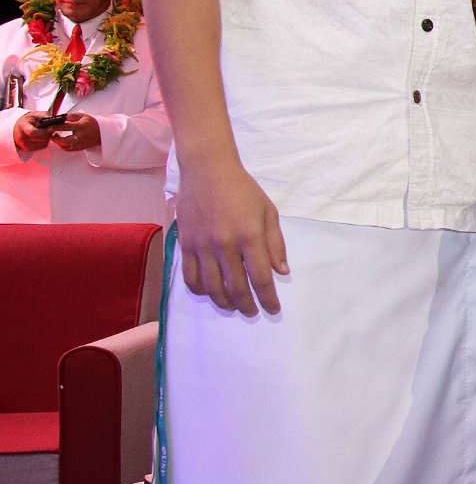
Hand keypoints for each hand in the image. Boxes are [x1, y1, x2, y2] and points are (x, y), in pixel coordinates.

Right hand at [12, 116, 55, 154]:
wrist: (18, 127)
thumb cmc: (28, 120)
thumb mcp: (35, 114)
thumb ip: (44, 115)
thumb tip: (53, 118)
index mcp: (23, 127)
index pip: (33, 132)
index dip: (44, 131)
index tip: (49, 127)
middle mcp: (22, 137)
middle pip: (42, 138)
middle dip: (48, 133)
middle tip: (51, 129)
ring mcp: (24, 144)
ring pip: (44, 143)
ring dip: (48, 137)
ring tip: (46, 132)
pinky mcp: (28, 149)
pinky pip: (42, 146)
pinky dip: (45, 141)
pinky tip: (43, 136)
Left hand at [51, 113, 100, 152]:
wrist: (103, 133)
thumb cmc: (92, 123)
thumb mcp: (82, 116)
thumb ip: (71, 116)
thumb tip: (60, 117)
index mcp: (81, 127)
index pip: (66, 127)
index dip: (55, 127)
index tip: (48, 127)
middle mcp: (80, 137)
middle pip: (64, 141)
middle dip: (54, 138)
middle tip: (50, 134)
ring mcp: (80, 144)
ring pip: (64, 146)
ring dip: (58, 142)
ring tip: (55, 136)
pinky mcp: (79, 148)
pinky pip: (68, 149)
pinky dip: (62, 145)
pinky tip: (61, 141)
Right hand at [175, 155, 288, 315]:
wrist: (207, 171)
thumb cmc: (243, 190)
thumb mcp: (268, 212)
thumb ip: (275, 243)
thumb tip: (282, 272)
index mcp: (249, 236)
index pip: (260, 277)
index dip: (268, 298)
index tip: (273, 309)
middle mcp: (224, 245)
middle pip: (235, 287)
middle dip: (247, 305)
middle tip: (253, 312)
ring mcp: (202, 246)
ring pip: (211, 287)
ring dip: (224, 302)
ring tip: (234, 306)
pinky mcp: (185, 245)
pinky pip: (190, 277)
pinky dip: (200, 291)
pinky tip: (210, 293)